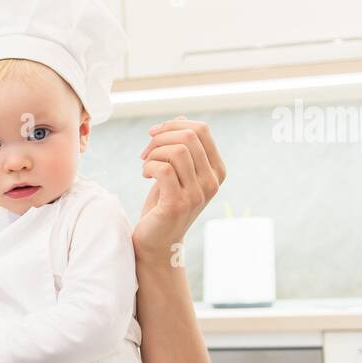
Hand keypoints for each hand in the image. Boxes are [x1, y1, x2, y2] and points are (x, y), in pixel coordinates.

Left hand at [134, 116, 225, 265]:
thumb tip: (182, 119)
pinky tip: (145, 175)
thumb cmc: (164, 205)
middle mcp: (212, 182)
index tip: (153, 135)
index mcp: (216, 170)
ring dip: (153, 153)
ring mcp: (197, 193)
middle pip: (189, 136)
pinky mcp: (178, 203)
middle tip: (146, 153)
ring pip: (176, 151)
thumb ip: (182, 148)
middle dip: (160, 138)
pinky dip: (149, 167)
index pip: (202, 130)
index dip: (173, 125)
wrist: (157, 242)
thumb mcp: (175, 172)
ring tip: (146, 166)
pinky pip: (163, 169)